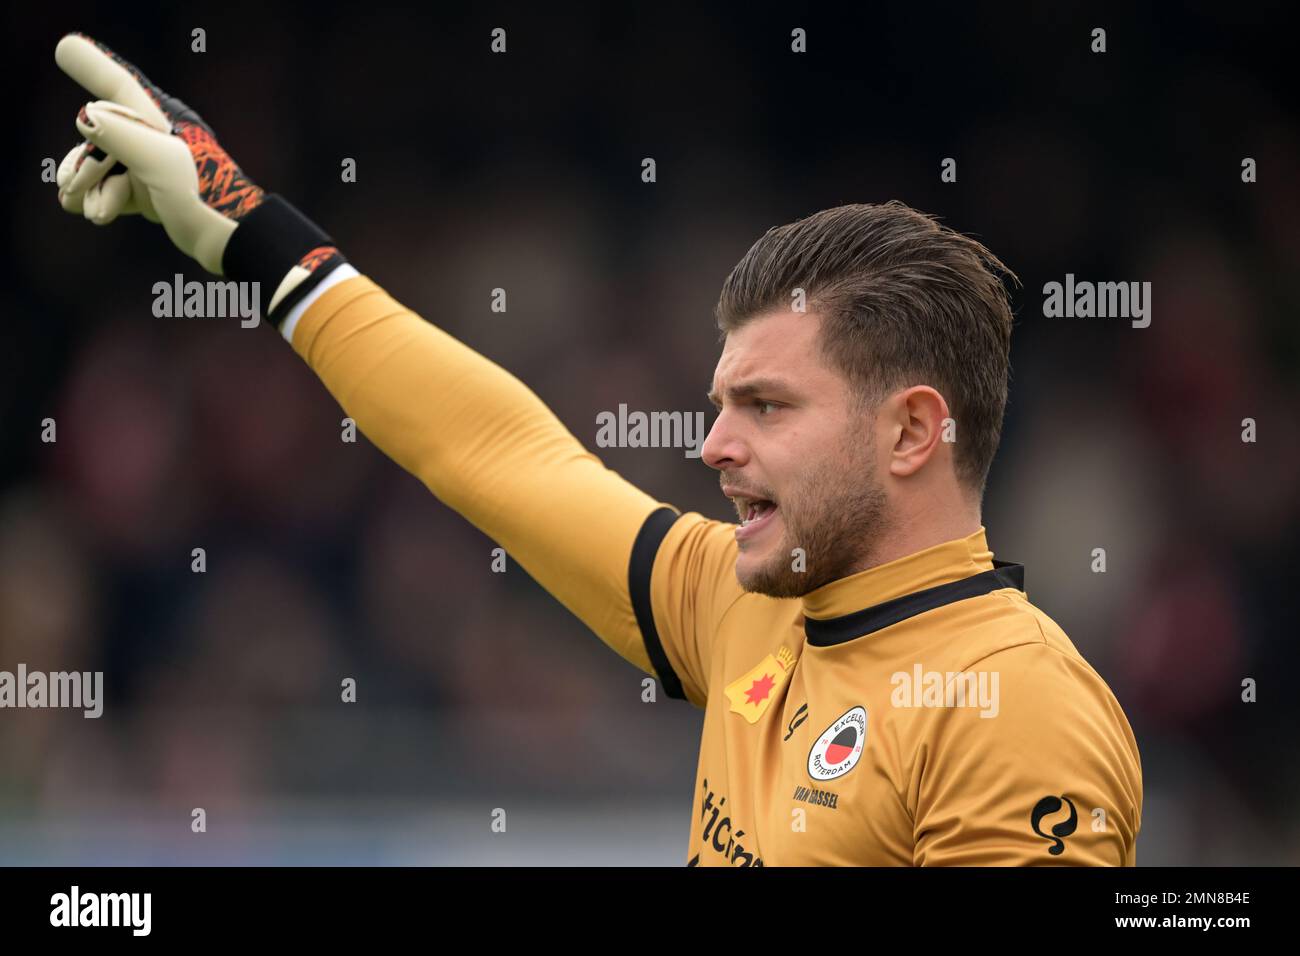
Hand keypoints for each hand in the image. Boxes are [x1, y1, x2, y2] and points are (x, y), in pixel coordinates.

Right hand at [54, 32, 263, 273]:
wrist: (231, 241)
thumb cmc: (205, 199)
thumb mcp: (162, 165)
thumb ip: (123, 136)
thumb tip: (85, 116)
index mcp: (161, 120)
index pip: (120, 86)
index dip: (92, 66)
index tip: (67, 47)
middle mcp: (155, 137)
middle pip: (100, 136)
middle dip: (83, 163)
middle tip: (72, 190)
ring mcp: (152, 164)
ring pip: (102, 165)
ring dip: (87, 186)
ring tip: (89, 210)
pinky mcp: (152, 190)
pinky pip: (113, 187)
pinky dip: (99, 198)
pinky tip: (95, 214)